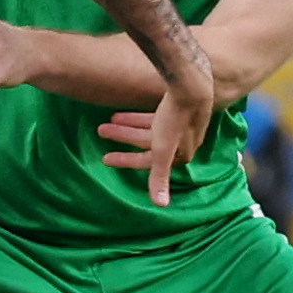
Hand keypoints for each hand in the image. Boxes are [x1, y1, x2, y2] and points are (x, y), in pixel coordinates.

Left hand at [98, 54, 215, 206]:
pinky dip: (139, 117)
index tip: (105, 158)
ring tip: (109, 120)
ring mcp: (181, 125)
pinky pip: (155, 117)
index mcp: (179, 155)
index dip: (125, 160)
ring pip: (149, 129)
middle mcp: (181, 143)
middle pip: (146, 143)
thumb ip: (159, 178)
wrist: (191, 86)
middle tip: (101, 131)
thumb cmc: (175, 120)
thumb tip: (161, 206)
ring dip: (128, 126)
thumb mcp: (163, 151)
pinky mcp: (179, 108)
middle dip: (123, 137)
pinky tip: (126, 112)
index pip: (146, 162)